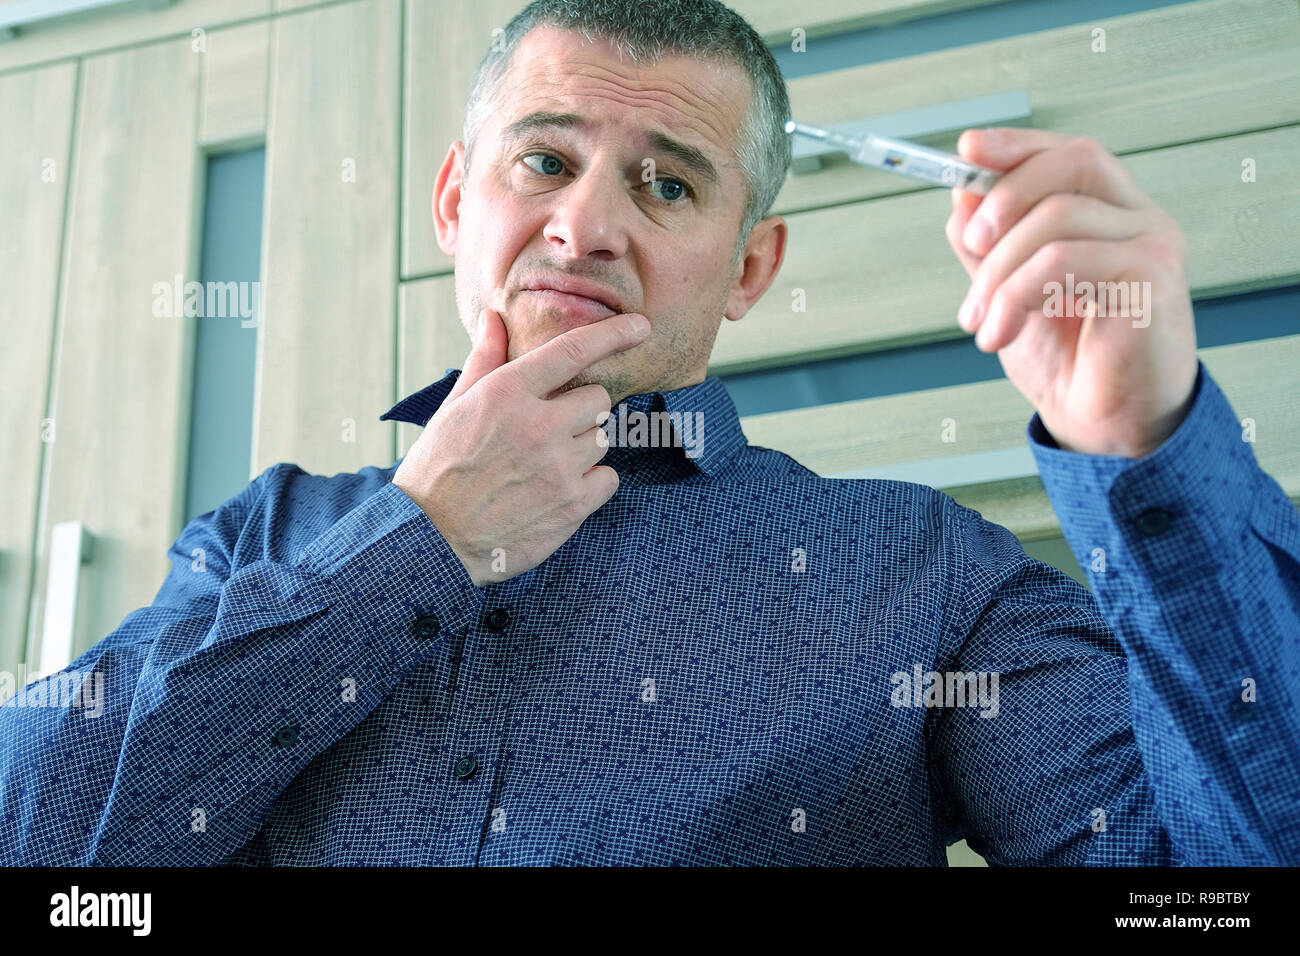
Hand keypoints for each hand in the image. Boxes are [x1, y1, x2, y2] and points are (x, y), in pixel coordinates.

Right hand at [393, 307, 650, 585]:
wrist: (432, 540)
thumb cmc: (439, 469)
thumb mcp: (453, 408)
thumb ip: (484, 361)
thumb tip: (493, 318)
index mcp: (506, 393)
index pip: (573, 351)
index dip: (613, 333)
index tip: (640, 326)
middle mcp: (537, 425)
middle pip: (598, 399)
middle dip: (581, 410)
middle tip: (551, 429)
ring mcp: (558, 467)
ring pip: (603, 439)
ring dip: (582, 447)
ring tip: (545, 464)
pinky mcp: (572, 504)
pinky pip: (609, 477)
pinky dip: (591, 482)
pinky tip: (558, 489)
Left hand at [944, 128, 1198, 457]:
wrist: (1100, 424)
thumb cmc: (1066, 360)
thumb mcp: (1009, 293)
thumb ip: (989, 247)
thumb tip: (960, 196)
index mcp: (1112, 214)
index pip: (1070, 153)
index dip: (1017, 144)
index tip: (965, 150)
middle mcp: (1141, 220)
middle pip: (1073, 163)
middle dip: (1004, 199)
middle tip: (969, 247)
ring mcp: (1153, 245)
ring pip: (1056, 220)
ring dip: (998, 272)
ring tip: (978, 321)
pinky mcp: (1152, 278)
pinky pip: (1064, 261)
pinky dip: (1015, 296)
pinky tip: (1001, 334)